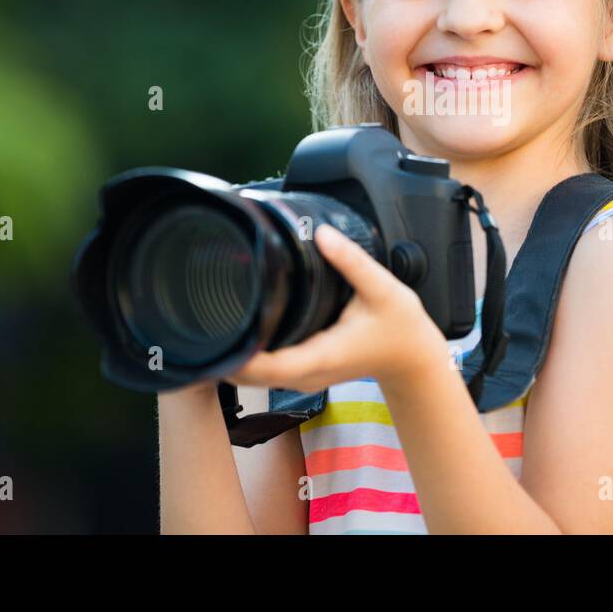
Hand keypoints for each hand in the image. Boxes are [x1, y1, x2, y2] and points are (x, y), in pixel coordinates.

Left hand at [224, 224, 449, 392]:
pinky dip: (248, 356)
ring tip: (211, 320)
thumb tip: (322, 234)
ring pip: (253, 377)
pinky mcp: (304, 372)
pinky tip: (240, 330)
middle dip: (223, 353)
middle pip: (249, 375)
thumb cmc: (401, 328)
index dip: (236, 354)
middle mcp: (308, 373)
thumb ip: (352, 261)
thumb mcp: (383, 288)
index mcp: (322, 355)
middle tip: (197, 318)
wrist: (414, 358)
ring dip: (232, 355)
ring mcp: (304, 377)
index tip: (214, 333)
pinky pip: (265, 371)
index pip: (267, 366)